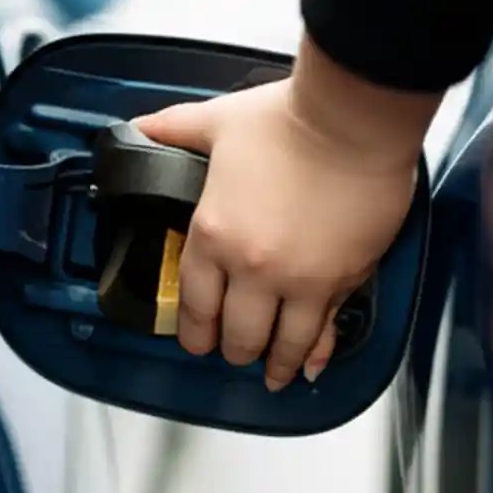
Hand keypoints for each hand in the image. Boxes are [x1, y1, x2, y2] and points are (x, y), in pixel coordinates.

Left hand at [135, 37, 438, 390]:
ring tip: (272, 374)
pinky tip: (309, 366)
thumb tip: (138, 130)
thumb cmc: (289, 119)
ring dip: (274, 364)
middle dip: (232, 349)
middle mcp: (253, 269)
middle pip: (236, 336)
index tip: (196, 339)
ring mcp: (301, 281)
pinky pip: (324, 331)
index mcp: (214, 235)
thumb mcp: (217, 122)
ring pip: (281, 345)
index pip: (194, 304)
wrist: (355, 119)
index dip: (193, 330)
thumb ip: (173, 130)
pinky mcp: (343, 281)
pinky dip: (315, 353)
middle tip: (234, 351)